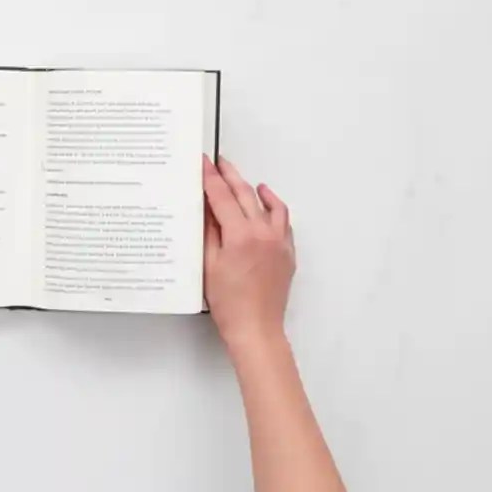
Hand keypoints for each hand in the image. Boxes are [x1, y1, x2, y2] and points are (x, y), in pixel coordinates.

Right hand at [202, 155, 294, 349]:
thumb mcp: (208, 264)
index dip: (210, 177)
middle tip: (219, 163)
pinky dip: (274, 209)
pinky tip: (266, 205)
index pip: (221, 196)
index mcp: (240, 235)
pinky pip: (283, 221)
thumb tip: (206, 206)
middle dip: (230, 176)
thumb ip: (209, 231)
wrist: (256, 328)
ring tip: (245, 181)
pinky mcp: (287, 253)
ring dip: (255, 190)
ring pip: (269, 205)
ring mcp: (279, 242)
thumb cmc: (229, 303)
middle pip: (245, 194)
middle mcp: (263, 233)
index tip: (203, 163)